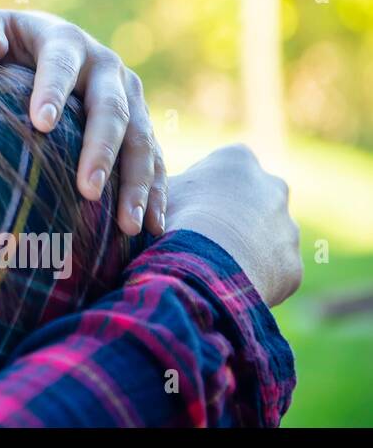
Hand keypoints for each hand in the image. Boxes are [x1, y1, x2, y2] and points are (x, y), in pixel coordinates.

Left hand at [0, 9, 165, 236]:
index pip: (60, 64)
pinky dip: (156, 193)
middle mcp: (106, 67)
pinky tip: (150, 226)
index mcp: (66, 42)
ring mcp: (130, 97)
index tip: (41, 123)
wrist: (45, 42)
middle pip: (110, 109)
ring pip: (140, 140)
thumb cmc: (7, 42)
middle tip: (87, 190)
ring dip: (136, 183)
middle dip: (101, 150)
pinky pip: (155, 160)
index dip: (52, 91)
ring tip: (128, 225)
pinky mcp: (141, 124)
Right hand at [164, 144, 301, 306]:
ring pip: (266, 238)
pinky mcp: (293, 266)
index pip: (225, 167)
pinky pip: (272, 273)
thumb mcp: (158, 192)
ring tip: (211, 267)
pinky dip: (254, 279)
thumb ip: (169, 189)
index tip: (187, 206)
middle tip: (200, 237)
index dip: (204, 188)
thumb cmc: (174, 220)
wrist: (203, 267)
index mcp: (238, 161)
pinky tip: (226, 287)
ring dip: (246, 249)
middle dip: (234, 216)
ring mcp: (288, 228)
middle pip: (253, 201)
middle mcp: (273, 187)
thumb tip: (155, 197)